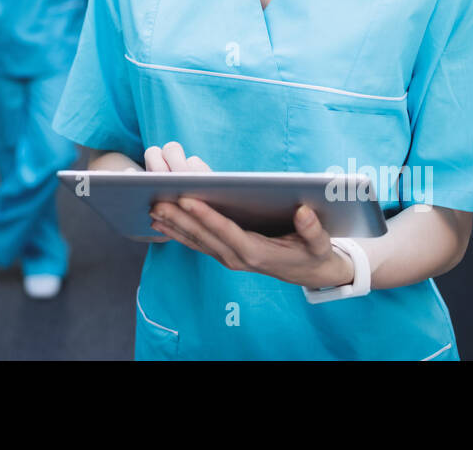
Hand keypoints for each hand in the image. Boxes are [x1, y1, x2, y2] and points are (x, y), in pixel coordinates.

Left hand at [147, 142, 354, 287]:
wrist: (310, 274)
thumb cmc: (314, 254)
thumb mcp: (320, 244)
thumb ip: (312, 229)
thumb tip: (303, 211)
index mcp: (257, 253)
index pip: (226, 231)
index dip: (206, 216)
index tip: (187, 199)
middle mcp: (238, 258)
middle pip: (204, 236)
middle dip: (179, 218)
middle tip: (157, 201)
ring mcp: (229, 258)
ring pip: (196, 241)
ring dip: (173, 226)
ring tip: (152, 209)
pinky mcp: (225, 255)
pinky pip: (197, 244)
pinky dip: (178, 232)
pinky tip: (162, 221)